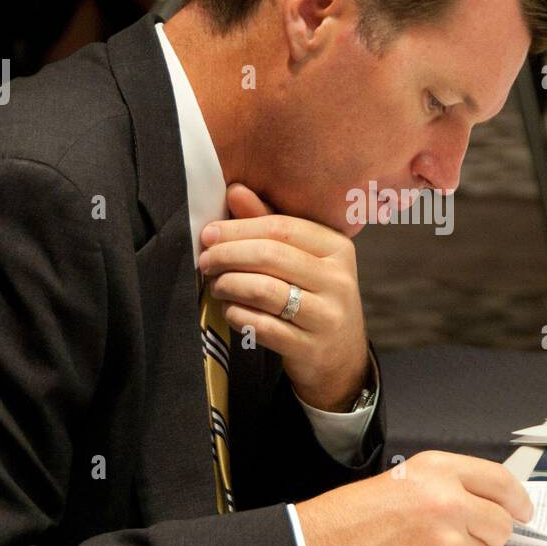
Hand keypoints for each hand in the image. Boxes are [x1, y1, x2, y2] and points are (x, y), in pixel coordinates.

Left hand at [199, 183, 369, 411]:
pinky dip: (237, 315)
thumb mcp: (303, 258)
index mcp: (338, 247)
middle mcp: (338, 280)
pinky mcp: (311, 347)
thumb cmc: (314, 297)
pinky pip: (262, 326)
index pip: (282, 228)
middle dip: (228, 255)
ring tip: (216, 285)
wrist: (341, 356)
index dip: (239, 228)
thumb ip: (269, 223)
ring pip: (265, 291)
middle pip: (271, 256)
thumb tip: (235, 189)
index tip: (208, 234)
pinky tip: (230, 310)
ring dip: (229, 285)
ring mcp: (327, 316)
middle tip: (205, 261)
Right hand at [296, 452, 534, 545]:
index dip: (517, 499)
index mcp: (437, 469)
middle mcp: (448, 499)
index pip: (500, 481)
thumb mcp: (404, 480)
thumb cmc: (352, 517)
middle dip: (488, 535)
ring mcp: (447, 538)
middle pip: (501, 524)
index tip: (523, 510)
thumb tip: (491, 504)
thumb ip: (449, 486)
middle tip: (460, 538)